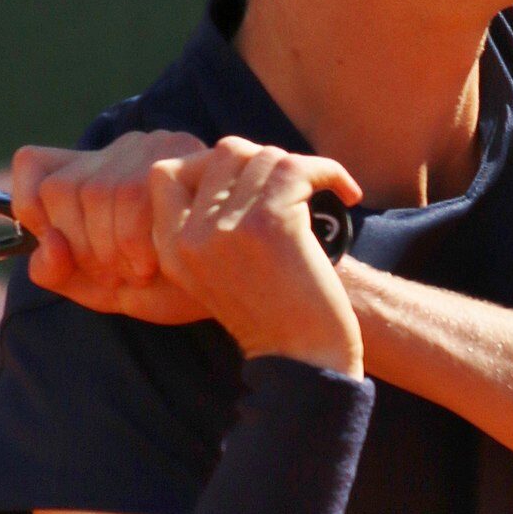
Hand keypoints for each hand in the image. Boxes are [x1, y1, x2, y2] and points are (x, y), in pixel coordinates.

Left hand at [12, 131, 210, 324]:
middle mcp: (120, 151)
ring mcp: (154, 146)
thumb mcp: (105, 290)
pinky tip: (157, 261)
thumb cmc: (171, 285)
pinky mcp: (184, 155)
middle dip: (81, 246)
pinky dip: (134, 241)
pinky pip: (134, 194)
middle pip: (63, 188)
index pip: (34, 165)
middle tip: (114, 276)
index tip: (58, 248)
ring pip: (97, 191)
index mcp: (94, 174)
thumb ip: (62, 275)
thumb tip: (47, 251)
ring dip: (110, 248)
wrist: (237, 290)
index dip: (30, 207)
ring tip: (139, 272)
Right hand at [147, 137, 364, 375]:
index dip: (207, 165)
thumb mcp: (211, 272)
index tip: (244, 185)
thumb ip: (203, 222)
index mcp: (169, 247)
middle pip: (224, 152)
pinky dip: (331, 172)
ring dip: (299, 170)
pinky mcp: (270, 223)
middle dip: (263, 162)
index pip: (165, 171)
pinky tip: (347, 194)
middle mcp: (190, 234)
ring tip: (319, 197)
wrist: (304, 361)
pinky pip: (299, 167)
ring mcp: (227, 227)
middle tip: (290, 190)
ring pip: (264, 156)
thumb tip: (229, 157)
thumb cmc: (269, 315)